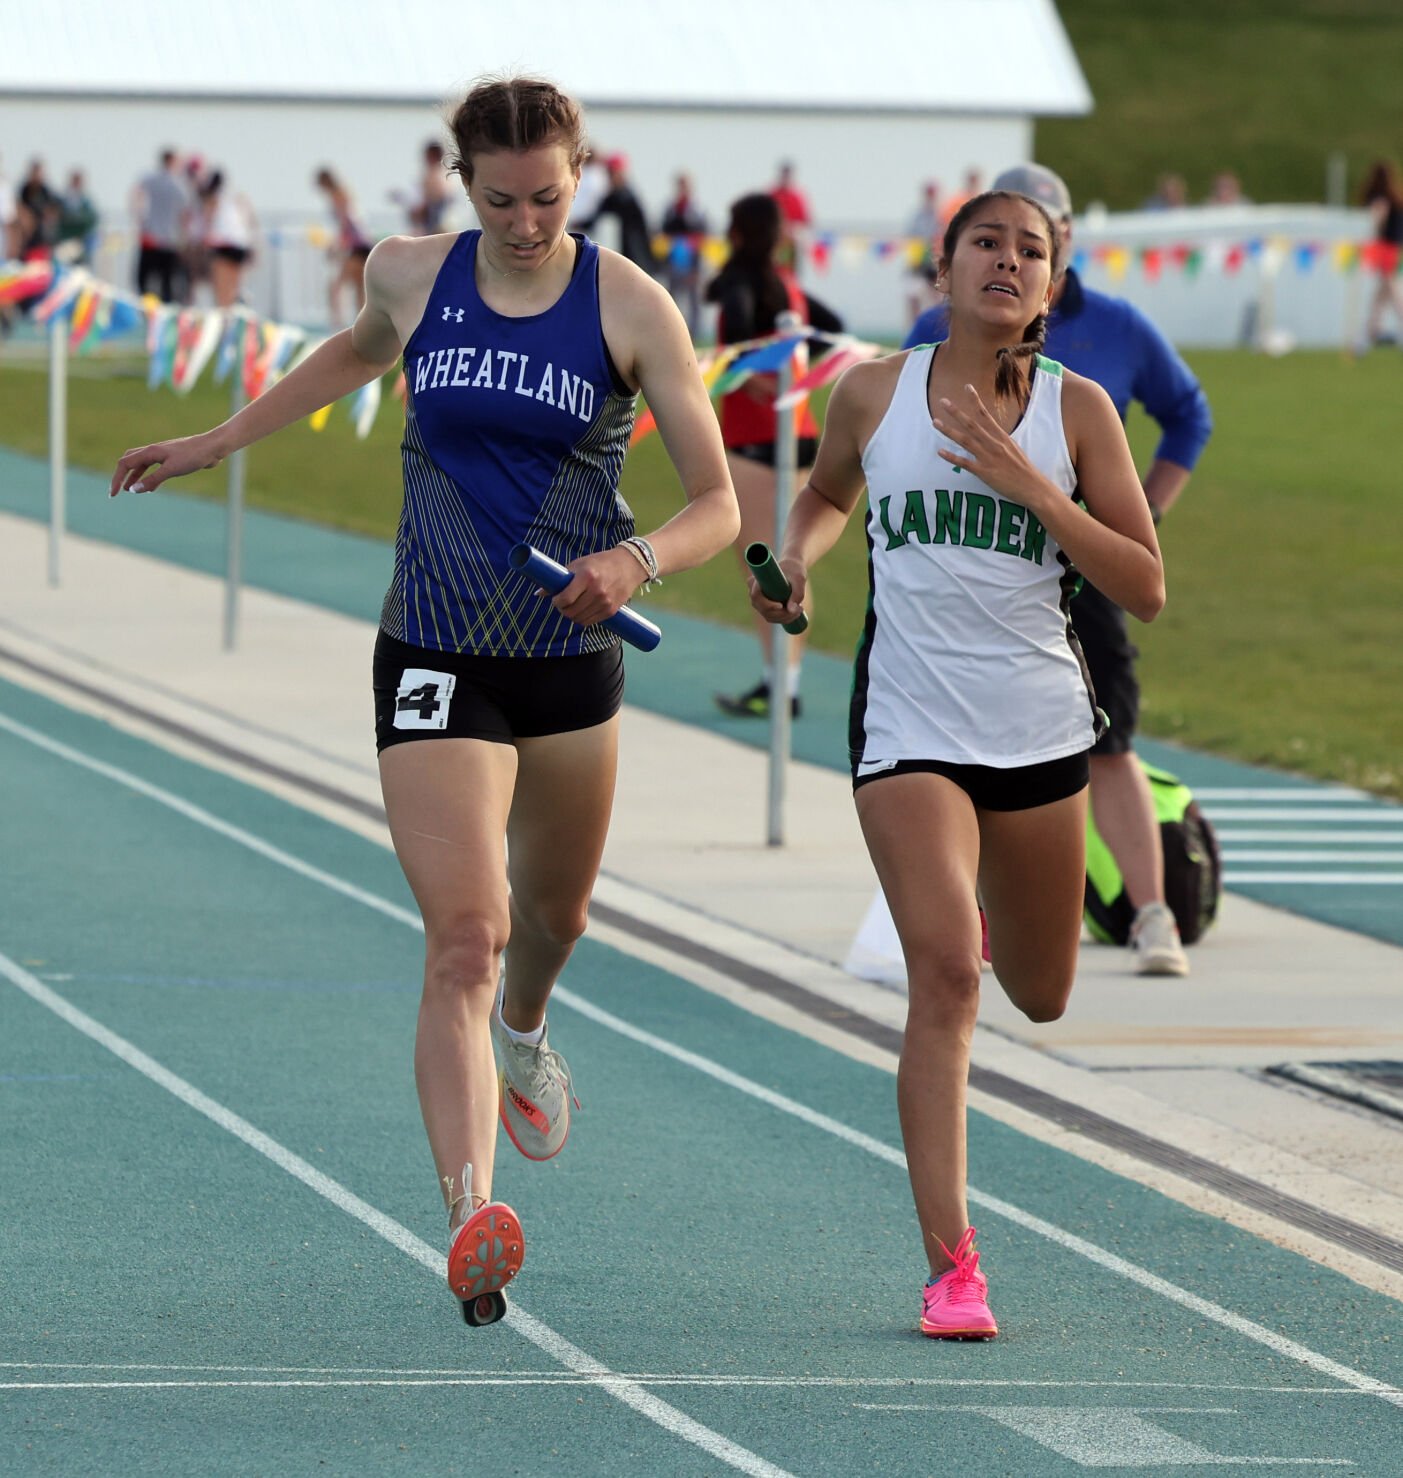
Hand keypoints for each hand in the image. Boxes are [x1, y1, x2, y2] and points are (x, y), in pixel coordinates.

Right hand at [110, 431, 224, 496]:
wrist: (212, 448)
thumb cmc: (192, 456)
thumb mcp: (170, 470)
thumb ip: (152, 480)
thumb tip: (133, 490)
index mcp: (150, 452)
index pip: (125, 464)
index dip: (117, 479)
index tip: (114, 494)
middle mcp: (153, 451)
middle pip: (130, 461)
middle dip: (122, 476)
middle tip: (118, 491)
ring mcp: (163, 455)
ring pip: (142, 466)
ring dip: (135, 478)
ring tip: (130, 491)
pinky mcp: (172, 460)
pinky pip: (154, 469)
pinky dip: (149, 478)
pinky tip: (150, 488)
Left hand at [550, 547, 643, 626]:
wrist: (628, 566)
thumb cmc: (600, 563)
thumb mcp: (580, 564)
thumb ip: (561, 578)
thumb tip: (539, 593)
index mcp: (587, 576)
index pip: (565, 598)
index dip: (556, 602)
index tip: (555, 599)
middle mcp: (597, 590)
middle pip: (571, 611)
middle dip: (563, 610)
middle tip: (562, 604)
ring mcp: (605, 602)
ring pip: (579, 619)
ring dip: (572, 615)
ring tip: (572, 607)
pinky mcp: (611, 610)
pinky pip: (590, 622)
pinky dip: (583, 619)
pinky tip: (583, 610)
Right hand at [749, 559, 806, 625]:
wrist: (792, 568)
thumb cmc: (794, 570)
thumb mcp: (799, 579)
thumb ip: (797, 593)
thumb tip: (791, 611)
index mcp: (758, 580)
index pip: (755, 596)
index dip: (767, 604)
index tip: (781, 605)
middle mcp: (755, 592)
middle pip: (763, 610)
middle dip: (781, 614)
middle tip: (799, 609)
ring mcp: (759, 601)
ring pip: (768, 616)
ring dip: (785, 617)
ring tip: (800, 609)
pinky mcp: (765, 607)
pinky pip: (772, 617)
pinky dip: (784, 618)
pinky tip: (795, 613)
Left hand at [930, 384, 1041, 502]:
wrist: (1032, 486)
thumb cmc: (1023, 469)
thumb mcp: (1013, 448)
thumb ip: (1000, 441)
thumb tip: (991, 434)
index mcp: (1001, 436)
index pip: (986, 415)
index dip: (975, 401)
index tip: (967, 387)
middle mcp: (994, 444)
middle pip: (971, 424)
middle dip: (956, 412)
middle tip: (943, 401)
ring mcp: (988, 457)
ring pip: (965, 440)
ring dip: (949, 431)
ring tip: (935, 422)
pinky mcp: (984, 472)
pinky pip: (965, 462)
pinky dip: (952, 457)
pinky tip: (940, 451)